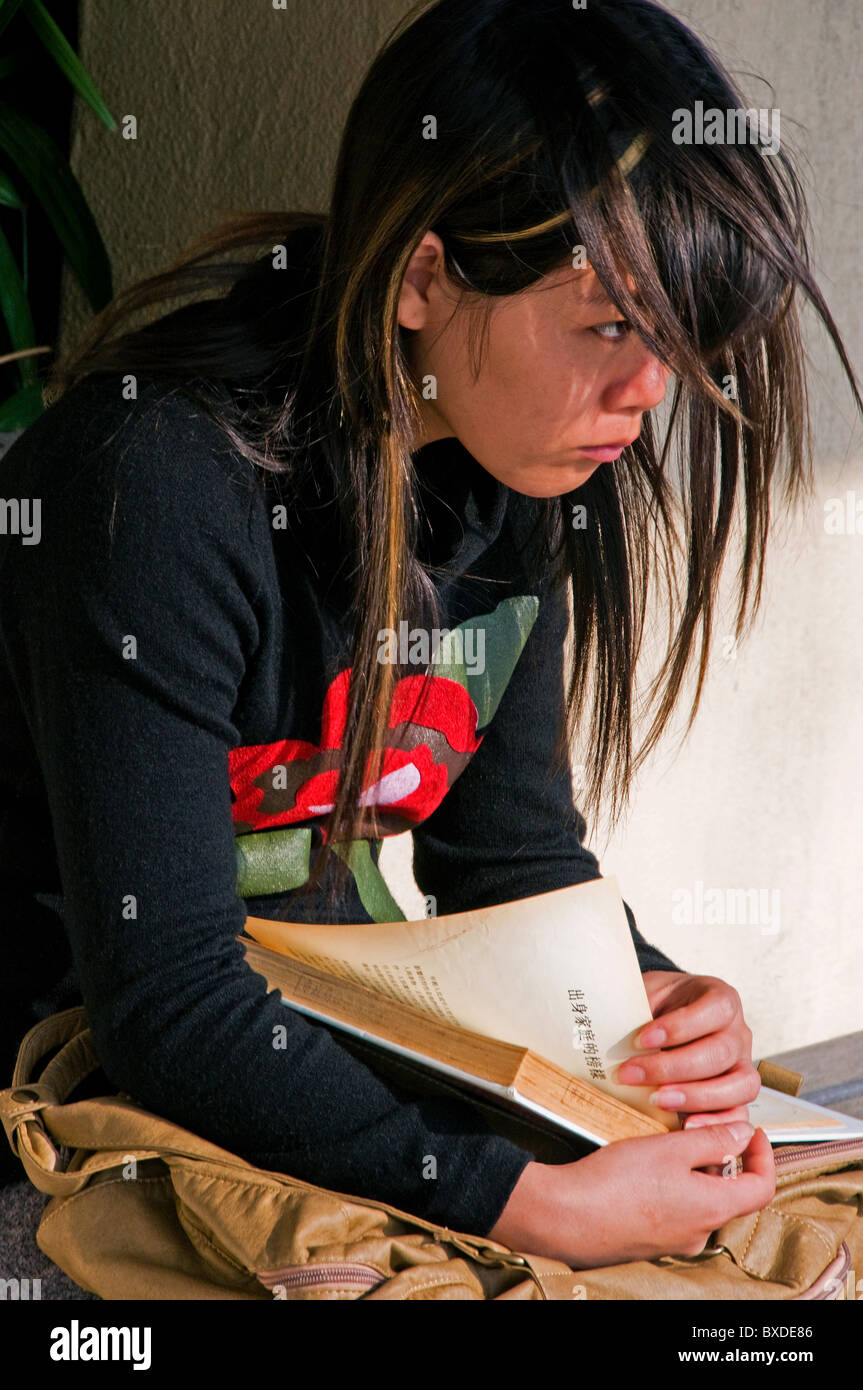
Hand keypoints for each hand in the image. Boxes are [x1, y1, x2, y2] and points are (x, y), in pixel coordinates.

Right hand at [488, 1123, 775, 1266]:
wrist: (566, 1217)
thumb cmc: (616, 1183)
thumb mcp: (670, 1148)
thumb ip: (713, 1139)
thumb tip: (743, 1134)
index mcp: (713, 1209)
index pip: (761, 1187)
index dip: (764, 1156)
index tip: (752, 1132)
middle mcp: (698, 1232)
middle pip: (730, 1193)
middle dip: (721, 1158)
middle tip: (701, 1128)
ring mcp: (673, 1240)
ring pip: (699, 1200)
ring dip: (693, 1171)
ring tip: (667, 1143)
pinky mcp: (649, 1240)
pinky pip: (673, 1210)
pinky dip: (671, 1186)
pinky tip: (645, 1168)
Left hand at [617, 971, 759, 1126]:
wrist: (664, 1020)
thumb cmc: (657, 1008)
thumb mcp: (646, 994)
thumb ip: (636, 1007)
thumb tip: (604, 1029)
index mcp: (721, 1000)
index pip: (716, 1009)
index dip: (680, 1026)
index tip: (640, 1039)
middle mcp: (739, 1033)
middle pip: (721, 1052)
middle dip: (673, 1067)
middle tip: (632, 1075)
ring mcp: (742, 1066)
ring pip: (740, 1086)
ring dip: (695, 1097)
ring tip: (655, 1101)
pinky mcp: (738, 1097)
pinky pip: (739, 1114)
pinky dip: (715, 1123)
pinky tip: (684, 1127)